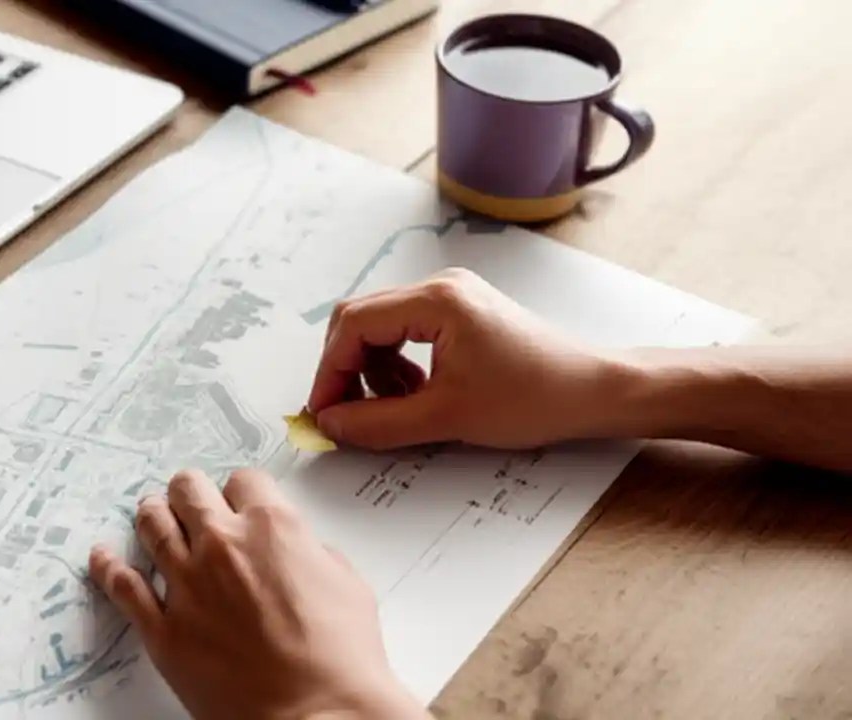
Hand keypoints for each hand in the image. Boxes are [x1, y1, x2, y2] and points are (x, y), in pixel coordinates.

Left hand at [89, 468, 422, 719]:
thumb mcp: (346, 583)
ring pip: (152, 526)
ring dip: (152, 514)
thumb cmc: (340, 658)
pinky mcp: (163, 629)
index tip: (239, 498)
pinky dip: (108, 567)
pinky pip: (123, 587)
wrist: (318, 714)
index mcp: (271, 527)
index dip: (242, 490)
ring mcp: (187, 586)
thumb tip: (295, 550)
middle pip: (188, 491)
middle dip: (190, 491)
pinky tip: (102, 558)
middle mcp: (222, 546)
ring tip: (150, 512)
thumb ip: (311, 552)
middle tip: (189, 497)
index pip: (243, 481)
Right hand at [307, 268, 620, 450]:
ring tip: (391, 408)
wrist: (592, 391)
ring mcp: (451, 297)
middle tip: (344, 413)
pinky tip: (413, 394)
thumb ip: (378, 423)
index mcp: (436, 301)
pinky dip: (395, 364)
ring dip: (372, 369)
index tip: (323, 412)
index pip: (355, 325)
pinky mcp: (460, 312)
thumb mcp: (446, 418)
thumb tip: (329, 424)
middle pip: (360, 318)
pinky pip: (405, 331)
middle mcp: (439, 287)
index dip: (330, 371)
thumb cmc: (534, 398)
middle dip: (345, 368)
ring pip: (380, 326)